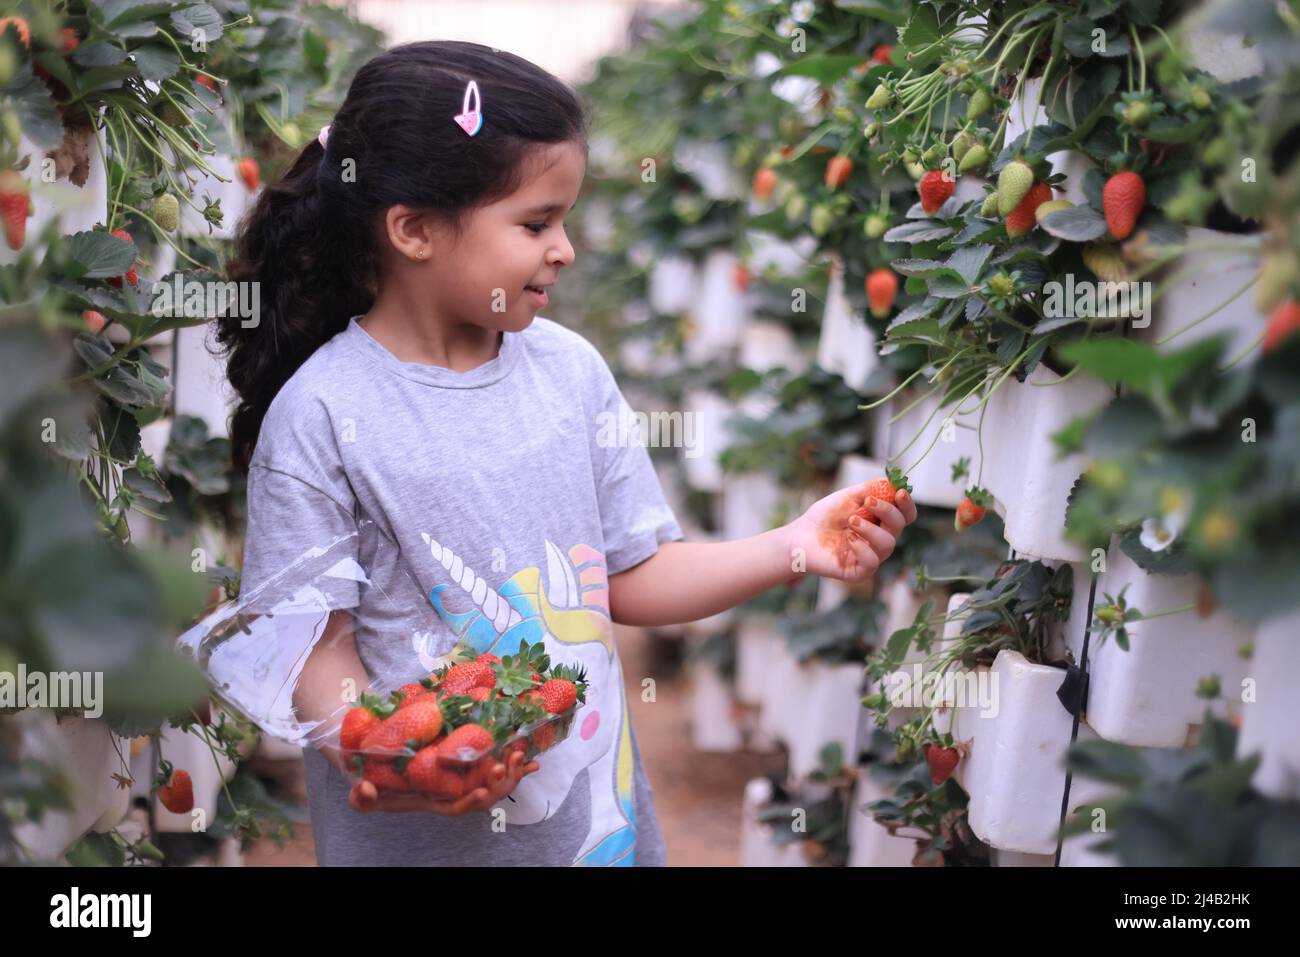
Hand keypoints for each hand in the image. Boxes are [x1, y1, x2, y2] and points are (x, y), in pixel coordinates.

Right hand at [338, 748, 540, 814]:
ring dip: (511, 771)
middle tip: (506, 764)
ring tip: (521, 753)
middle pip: (484, 796)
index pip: (456, 807)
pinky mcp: (472, 767)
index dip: (471, 802)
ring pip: (496, 783)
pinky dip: (516, 765)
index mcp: (434, 802)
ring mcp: (465, 781)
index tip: (483, 791)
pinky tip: (534, 758)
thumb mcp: (362, 792)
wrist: (383, 767)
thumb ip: (362, 796)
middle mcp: (454, 793)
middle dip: (499, 783)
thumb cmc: (375, 783)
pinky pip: (498, 768)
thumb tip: (365, 790)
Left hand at [782, 479, 918, 582]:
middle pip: (899, 526)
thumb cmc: (824, 516)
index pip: (904, 515)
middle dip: (887, 511)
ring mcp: (871, 556)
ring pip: (888, 544)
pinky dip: (862, 547)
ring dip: (871, 529)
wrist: (800, 536)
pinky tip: (848, 538)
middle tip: (867, 502)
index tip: (899, 492)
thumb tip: (891, 482)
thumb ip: (869, 489)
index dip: (906, 504)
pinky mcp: (858, 571)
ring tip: (852, 520)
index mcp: (880, 522)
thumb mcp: (848, 497)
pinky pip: (872, 562)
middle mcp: (879, 540)